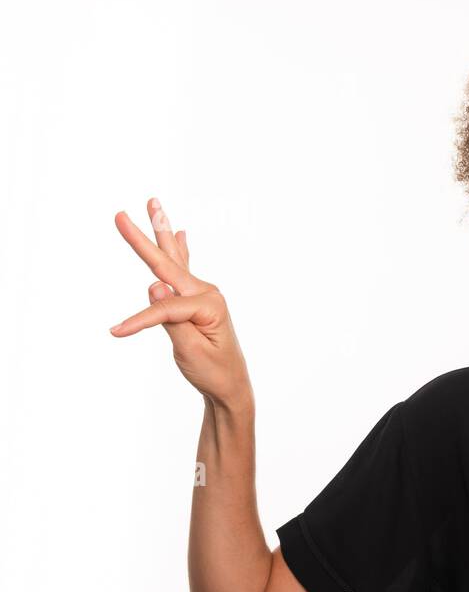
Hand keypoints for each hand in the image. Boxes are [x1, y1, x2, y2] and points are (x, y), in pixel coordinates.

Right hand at [110, 198, 252, 409]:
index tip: (116, 332)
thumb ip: (171, 319)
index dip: (139, 320)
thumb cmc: (212, 372)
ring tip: (154, 204)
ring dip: (162, 231)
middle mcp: (208, 294)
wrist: (229, 386)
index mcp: (209, 305)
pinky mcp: (197, 302)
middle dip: (145, 237)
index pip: (164, 307)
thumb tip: (154, 285)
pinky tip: (181, 234)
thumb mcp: (190, 350)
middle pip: (168, 264)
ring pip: (174, 260)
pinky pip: (182, 271)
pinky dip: (178, 251)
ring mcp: (203, 295)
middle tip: (122, 213)